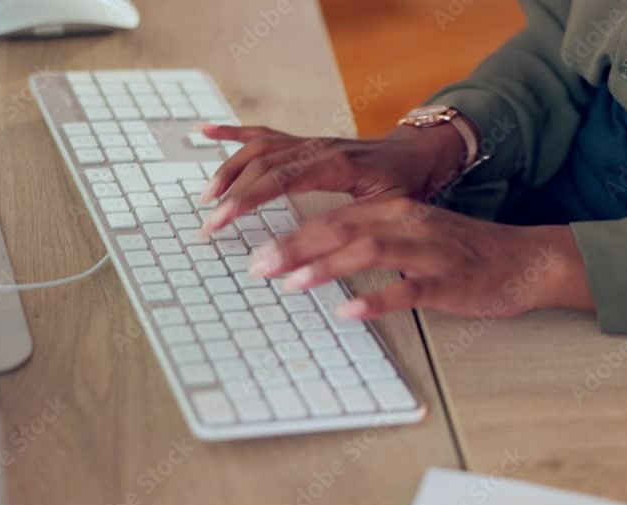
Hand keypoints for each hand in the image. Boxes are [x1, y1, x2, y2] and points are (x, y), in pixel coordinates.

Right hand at [197, 123, 468, 236]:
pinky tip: (207, 130)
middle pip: (262, 164)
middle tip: (208, 225)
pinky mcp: (305, 143)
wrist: (419, 155)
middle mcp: (318, 147)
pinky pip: (265, 134)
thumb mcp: (390, 210)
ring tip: (207, 196)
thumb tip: (320, 252)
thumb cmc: (407, 184)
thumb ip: (356, 226)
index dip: (247, 199)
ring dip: (229, 170)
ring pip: (259, 148)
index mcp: (337, 164)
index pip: (279, 178)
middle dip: (231, 194)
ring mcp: (310, 142)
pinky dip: (234, 131)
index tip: (222, 220)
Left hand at [247, 199, 594, 318]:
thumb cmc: (461, 253)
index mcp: (395, 211)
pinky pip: (407, 290)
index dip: (292, 235)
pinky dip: (376, 300)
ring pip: (369, 251)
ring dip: (326, 266)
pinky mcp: (447, 282)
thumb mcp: (413, 235)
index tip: (257, 253)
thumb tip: (316, 255)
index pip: (334, 218)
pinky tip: (349, 312)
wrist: (523, 260)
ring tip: (292, 283)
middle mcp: (408, 224)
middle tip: (258, 267)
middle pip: (342, 229)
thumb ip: (369, 239)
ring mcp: (428, 252)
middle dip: (295, 248)